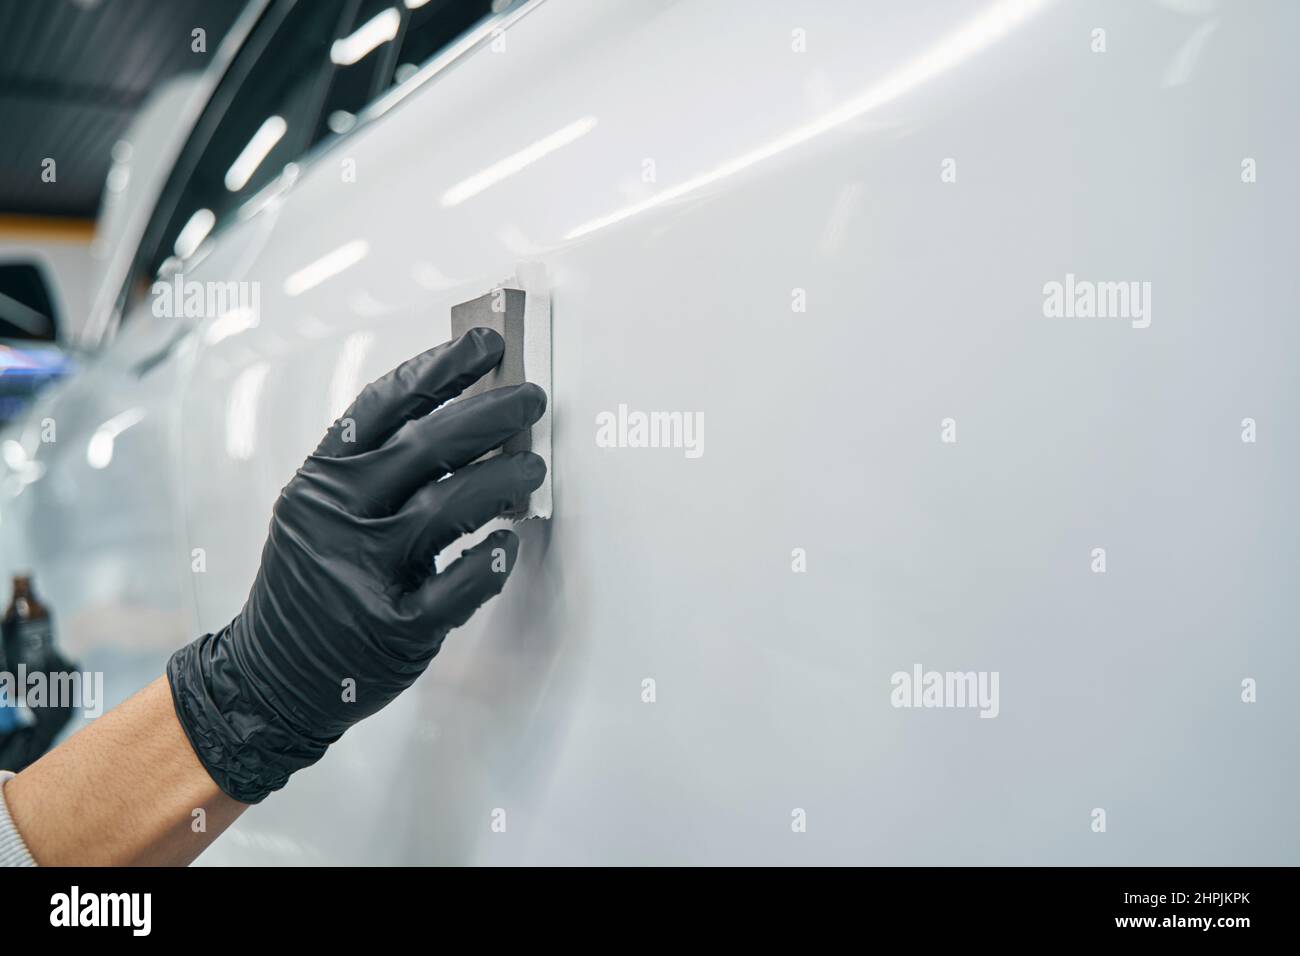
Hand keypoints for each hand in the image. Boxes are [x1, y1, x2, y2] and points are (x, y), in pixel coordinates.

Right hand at [167, 328, 546, 802]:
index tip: (488, 342)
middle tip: (533, 397)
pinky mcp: (394, 627)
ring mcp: (364, 572)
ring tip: (533, 466)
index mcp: (323, 477)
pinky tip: (509, 542)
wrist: (271, 674)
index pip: (386, 405)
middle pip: (428, 446)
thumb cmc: (314, 577)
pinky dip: (490, 560)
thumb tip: (463, 407)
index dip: (441, 367)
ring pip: (449, 508)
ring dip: (504, 479)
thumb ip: (377, 463)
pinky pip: (457, 586)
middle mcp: (338, 515)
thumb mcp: (322, 507)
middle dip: (491, 413)